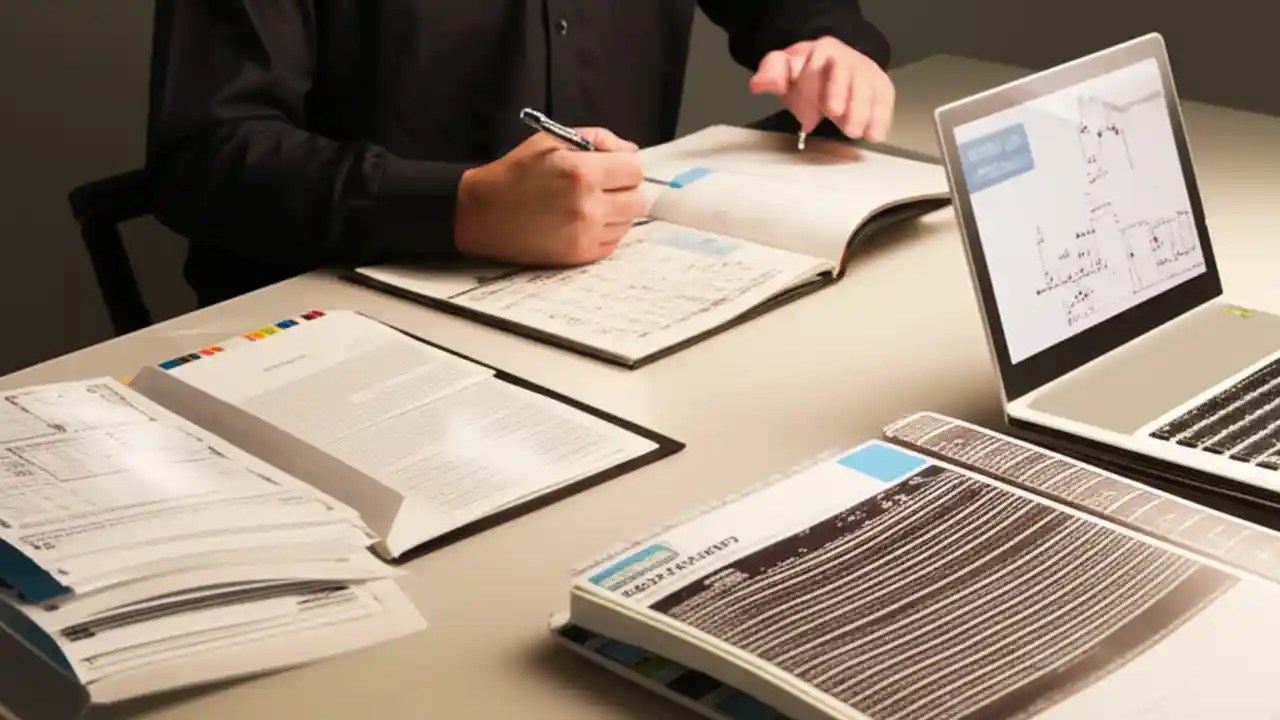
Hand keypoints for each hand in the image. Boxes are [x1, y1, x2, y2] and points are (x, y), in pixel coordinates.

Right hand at [454, 128, 644, 264]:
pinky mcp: (579, 255)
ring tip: (587, 205)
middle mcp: (587, 205)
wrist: (482, 213)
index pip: (635, 170)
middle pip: (638, 200)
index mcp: (581, 172)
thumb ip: (597, 140)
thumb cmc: (514, 174)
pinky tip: (581, 222)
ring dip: (615, 212)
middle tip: (603, 187)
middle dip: (624, 190)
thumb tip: (630, 152)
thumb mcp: (551, 140)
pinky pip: (613, 243)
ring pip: (627, 222)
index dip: (625, 167)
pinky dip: (603, 232)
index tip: (614, 169)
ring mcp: (584, 233)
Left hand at [749, 36, 894, 142]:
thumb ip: (772, 74)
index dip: (811, 92)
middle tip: (838, 119)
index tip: (807, 118)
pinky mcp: (880, 87)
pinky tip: (876, 135)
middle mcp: (847, 59)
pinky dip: (882, 118)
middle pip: (847, 74)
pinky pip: (884, 101)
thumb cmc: (807, 75)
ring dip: (863, 111)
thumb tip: (758, 84)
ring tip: (856, 133)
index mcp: (821, 51)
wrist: (833, 68)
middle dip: (843, 97)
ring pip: (868, 88)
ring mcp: (866, 72)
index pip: (816, 67)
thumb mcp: (784, 70)